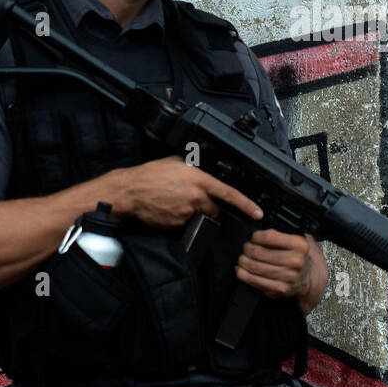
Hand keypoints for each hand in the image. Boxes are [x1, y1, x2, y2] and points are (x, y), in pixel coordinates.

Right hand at [105, 155, 263, 228]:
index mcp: (199, 180)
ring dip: (193, 212)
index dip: (246, 204)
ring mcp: (186, 213)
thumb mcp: (176, 162)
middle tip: (194, 199)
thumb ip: (194, 167)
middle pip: (214, 209)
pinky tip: (168, 208)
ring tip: (176, 201)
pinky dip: (180, 218)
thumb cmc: (150, 174)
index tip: (257, 212)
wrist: (130, 190)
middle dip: (209, 207)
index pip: (228, 193)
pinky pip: (184, 223)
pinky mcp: (176, 224)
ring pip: (199, 217)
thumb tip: (203, 168)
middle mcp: (195, 197)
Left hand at [236, 229, 321, 311]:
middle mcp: (295, 261)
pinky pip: (256, 281)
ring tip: (242, 259)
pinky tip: (241, 271)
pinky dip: (244, 275)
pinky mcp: (280, 289)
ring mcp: (288, 276)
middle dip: (247, 249)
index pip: (269, 237)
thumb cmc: (298, 256)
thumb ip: (280, 234)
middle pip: (259, 253)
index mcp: (299, 244)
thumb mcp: (295, 240)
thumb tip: (257, 231)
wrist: (309, 277)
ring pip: (255, 267)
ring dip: (243, 262)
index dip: (255, 237)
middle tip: (245, 248)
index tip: (252, 238)